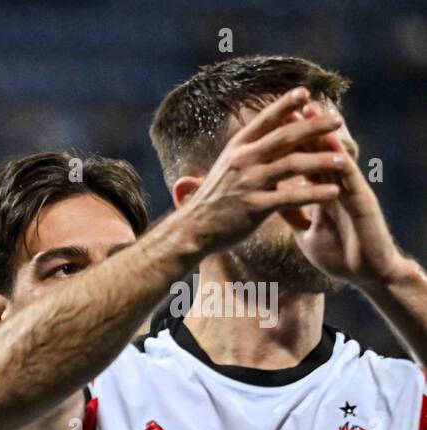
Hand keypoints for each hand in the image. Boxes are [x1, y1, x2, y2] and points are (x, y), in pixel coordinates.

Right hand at [177, 87, 344, 253]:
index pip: (264, 120)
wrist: (192, 231)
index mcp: (237, 148)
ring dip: (321, 161)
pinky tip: (333, 192)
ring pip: (293, 165)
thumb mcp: (225, 168)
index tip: (306, 92)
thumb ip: (246, 152)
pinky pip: (291, 197)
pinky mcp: (255, 207)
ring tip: (344, 159)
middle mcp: (243, 160)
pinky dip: (314, 194)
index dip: (285, 104)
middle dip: (314, 126)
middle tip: (338, 120)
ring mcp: (249, 183)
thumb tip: (263, 135)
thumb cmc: (212, 200)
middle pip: (285, 137)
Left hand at [284, 107, 413, 288]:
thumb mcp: (305, 230)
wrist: (364, 274)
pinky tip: (331, 145)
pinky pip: (349, 177)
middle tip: (290, 102)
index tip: (270, 122)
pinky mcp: (362, 201)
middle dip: (304, 126)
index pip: (302, 159)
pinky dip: (339, 159)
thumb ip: (291, 212)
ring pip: (334, 156)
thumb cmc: (338, 253)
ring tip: (312, 110)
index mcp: (321, 189)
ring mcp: (350, 190)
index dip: (288, 141)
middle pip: (318, 150)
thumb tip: (270, 199)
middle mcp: (336, 184)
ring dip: (323, 133)